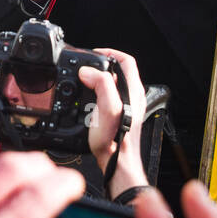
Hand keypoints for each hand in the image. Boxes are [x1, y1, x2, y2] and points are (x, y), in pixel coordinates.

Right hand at [80, 48, 148, 198]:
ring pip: (112, 84)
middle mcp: (133, 97)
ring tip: (83, 82)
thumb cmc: (115, 142)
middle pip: (118, 71)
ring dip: (97, 80)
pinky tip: (86, 101)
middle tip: (85, 68)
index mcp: (133, 91)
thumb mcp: (108, 109)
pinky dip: (95, 93)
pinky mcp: (119, 116)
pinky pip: (107, 97)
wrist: (117, 165)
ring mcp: (127, 107)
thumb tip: (89, 72)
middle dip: (100, 65)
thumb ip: (102, 85)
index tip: (93, 54)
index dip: (109, 52)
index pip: (126, 60)